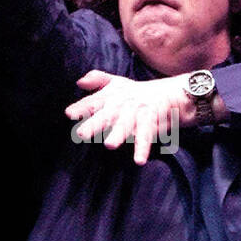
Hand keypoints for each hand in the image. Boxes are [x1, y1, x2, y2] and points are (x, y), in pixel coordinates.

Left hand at [65, 71, 192, 164]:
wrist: (170, 94)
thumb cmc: (137, 93)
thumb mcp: (116, 83)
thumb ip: (97, 80)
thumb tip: (79, 81)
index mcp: (110, 96)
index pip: (93, 102)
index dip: (81, 108)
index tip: (70, 114)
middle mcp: (122, 104)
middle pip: (106, 115)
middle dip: (95, 124)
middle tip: (82, 134)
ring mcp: (136, 113)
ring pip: (126, 125)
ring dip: (118, 135)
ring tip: (109, 145)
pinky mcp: (151, 122)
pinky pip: (146, 136)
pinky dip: (142, 148)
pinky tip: (139, 160)